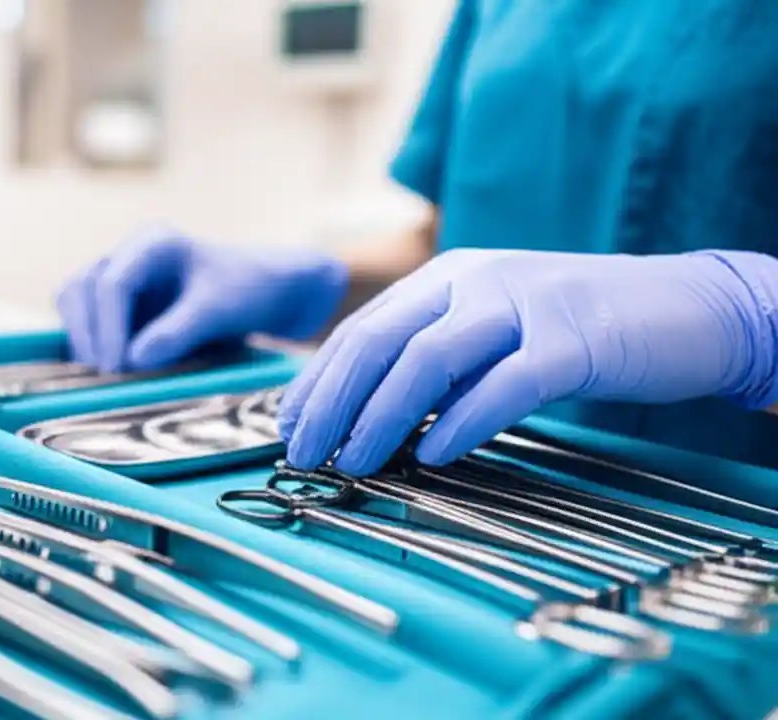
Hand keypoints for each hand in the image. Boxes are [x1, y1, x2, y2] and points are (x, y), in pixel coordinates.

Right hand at [56, 226, 349, 372]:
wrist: (268, 291)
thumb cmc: (248, 290)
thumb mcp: (219, 309)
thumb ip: (179, 331)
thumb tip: (134, 359)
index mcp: (153, 243)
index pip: (112, 283)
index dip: (107, 327)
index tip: (116, 367)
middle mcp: (128, 254)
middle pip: (82, 287)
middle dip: (88, 332)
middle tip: (106, 374)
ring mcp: (120, 276)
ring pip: (74, 299)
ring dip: (82, 335)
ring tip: (104, 372)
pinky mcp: (119, 303)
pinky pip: (86, 318)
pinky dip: (89, 340)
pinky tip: (107, 366)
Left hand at [278, 248, 777, 475]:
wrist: (690, 306)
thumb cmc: (581, 330)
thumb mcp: (497, 331)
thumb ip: (440, 361)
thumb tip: (366, 416)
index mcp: (449, 277)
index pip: (361, 329)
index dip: (317, 381)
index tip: (286, 427)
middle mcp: (476, 280)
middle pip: (379, 341)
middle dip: (331, 403)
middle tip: (303, 456)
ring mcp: (525, 305)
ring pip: (428, 361)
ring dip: (380, 418)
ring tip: (352, 463)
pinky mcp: (573, 340)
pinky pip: (504, 384)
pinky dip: (461, 422)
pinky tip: (431, 456)